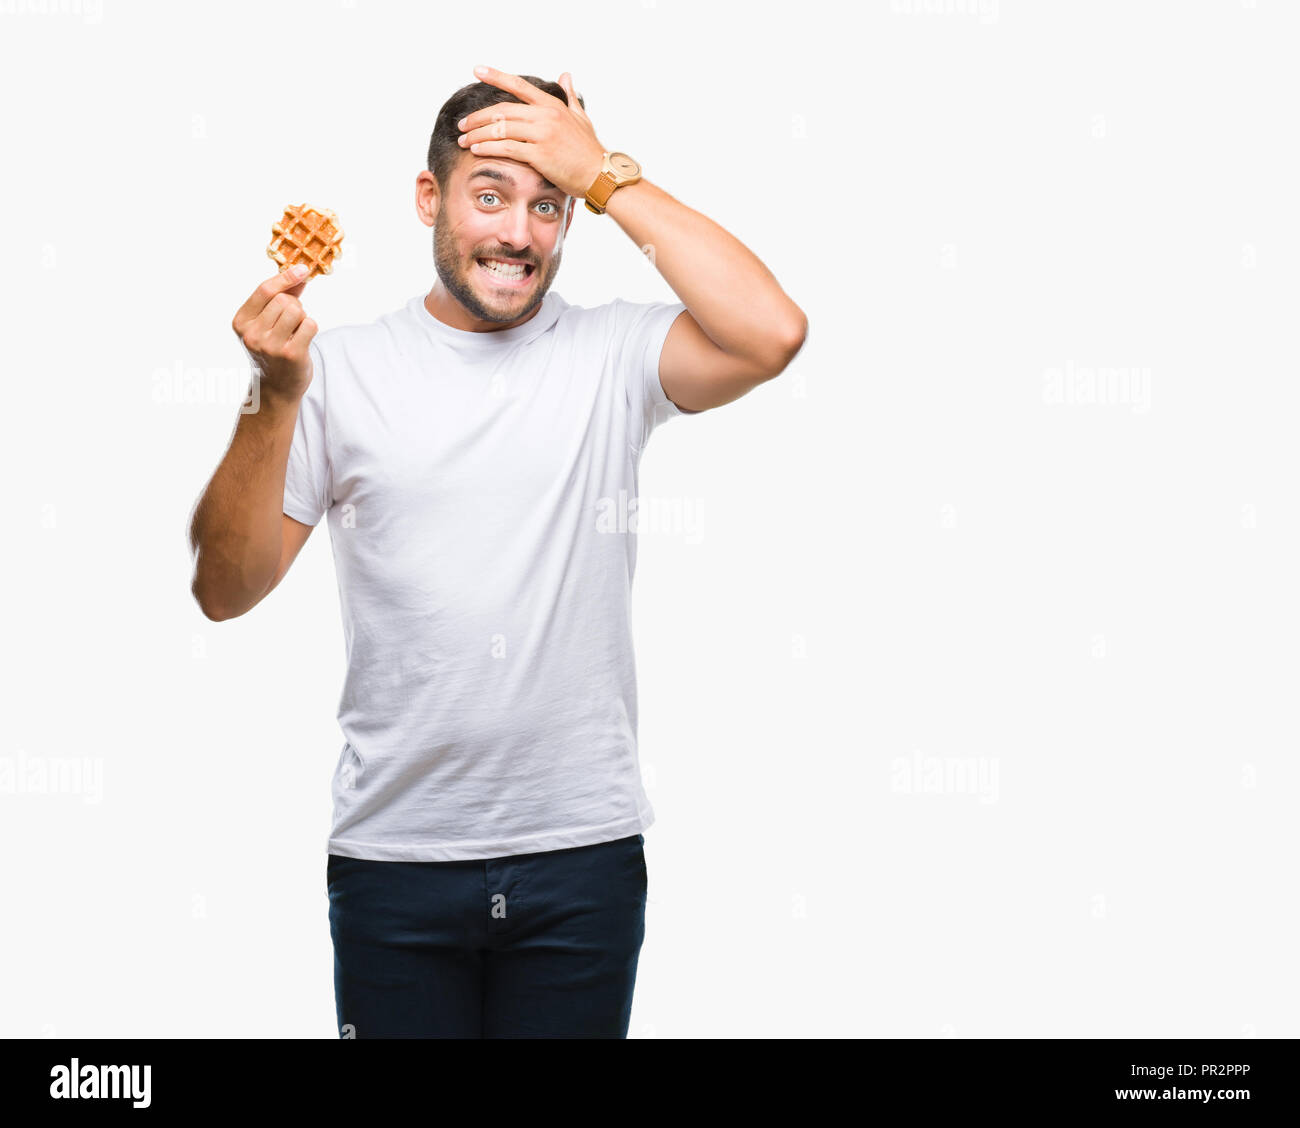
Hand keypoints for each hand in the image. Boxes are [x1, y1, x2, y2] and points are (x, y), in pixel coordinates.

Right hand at [231, 265, 317, 403]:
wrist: (278, 388)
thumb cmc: (274, 351)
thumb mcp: (267, 324)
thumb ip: (281, 297)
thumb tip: (300, 272)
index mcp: (241, 322)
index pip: (265, 290)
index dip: (286, 277)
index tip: (303, 269)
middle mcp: (252, 334)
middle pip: (284, 300)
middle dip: (294, 307)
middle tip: (291, 325)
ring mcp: (270, 346)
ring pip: (297, 311)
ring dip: (302, 319)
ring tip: (295, 334)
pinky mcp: (290, 354)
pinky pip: (310, 324)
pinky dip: (311, 329)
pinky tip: (302, 341)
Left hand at [457, 67, 606, 200]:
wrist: (601, 174)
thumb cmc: (591, 150)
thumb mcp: (581, 118)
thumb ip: (570, 96)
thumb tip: (566, 75)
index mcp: (552, 105)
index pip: (519, 86)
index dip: (496, 76)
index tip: (477, 69)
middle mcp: (545, 116)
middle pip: (502, 110)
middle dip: (478, 117)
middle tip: (463, 124)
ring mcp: (542, 135)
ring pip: (501, 128)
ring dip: (478, 134)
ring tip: (464, 140)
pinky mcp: (539, 155)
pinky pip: (507, 148)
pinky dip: (488, 147)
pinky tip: (477, 149)